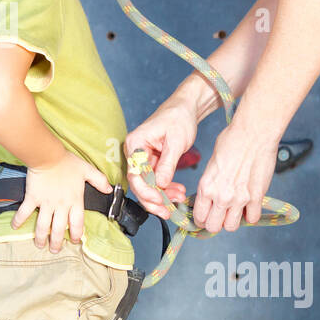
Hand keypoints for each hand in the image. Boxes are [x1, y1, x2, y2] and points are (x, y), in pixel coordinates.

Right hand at [13, 150, 112, 252]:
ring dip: (40, 237)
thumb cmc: (67, 162)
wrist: (48, 156)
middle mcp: (61, 206)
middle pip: (59, 229)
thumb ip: (99, 180)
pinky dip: (19, 220)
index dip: (77, 234)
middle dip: (56, 242)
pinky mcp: (33, 198)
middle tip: (54, 250)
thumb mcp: (87, 170)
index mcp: (74, 201)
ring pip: (43, 226)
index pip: (77, 223)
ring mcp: (46, 203)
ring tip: (39, 245)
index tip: (75, 241)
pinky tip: (15, 227)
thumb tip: (110, 189)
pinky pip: (25, 212)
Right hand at [124, 98, 196, 218]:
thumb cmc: (178, 118)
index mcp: (135, 143)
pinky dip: (166, 188)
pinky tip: (177, 192)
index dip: (146, 191)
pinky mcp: (151, 161)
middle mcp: (134, 152)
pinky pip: (155, 180)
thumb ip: (167, 164)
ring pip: (148, 184)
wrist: (185, 108)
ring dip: (162, 195)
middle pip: (138, 183)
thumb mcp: (176, 141)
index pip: (134, 174)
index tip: (160, 200)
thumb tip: (161, 185)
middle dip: (153, 199)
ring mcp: (142, 157)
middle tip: (168, 211)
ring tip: (178, 200)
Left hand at [191, 117, 280, 231]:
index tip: (204, 217)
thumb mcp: (211, 163)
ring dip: (231, 221)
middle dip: (214, 223)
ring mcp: (240, 198)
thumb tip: (209, 194)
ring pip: (231, 226)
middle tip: (218, 216)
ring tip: (233, 211)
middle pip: (213, 226)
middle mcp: (221, 196)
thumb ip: (210, 182)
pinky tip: (248, 206)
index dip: (201, 220)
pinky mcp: (257, 197)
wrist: (253, 133)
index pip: (199, 217)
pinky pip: (252, 218)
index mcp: (206, 186)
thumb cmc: (231, 141)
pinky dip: (250, 215)